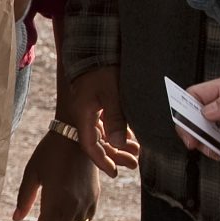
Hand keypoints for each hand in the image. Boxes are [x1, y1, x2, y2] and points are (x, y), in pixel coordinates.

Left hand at [13, 129, 98, 220]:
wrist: (76, 135)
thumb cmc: (50, 151)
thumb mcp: (32, 173)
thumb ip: (24, 198)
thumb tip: (16, 219)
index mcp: (57, 199)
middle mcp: (74, 204)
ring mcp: (87, 201)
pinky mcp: (95, 196)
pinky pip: (86, 219)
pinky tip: (63, 215)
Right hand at [57, 64, 140, 178]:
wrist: (96, 48)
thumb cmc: (103, 69)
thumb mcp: (111, 93)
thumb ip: (115, 118)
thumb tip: (118, 144)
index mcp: (83, 115)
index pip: (89, 146)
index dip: (102, 161)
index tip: (115, 172)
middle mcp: (84, 115)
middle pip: (97, 143)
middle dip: (115, 155)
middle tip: (133, 164)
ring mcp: (90, 110)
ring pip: (103, 135)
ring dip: (118, 145)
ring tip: (136, 152)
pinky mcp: (97, 104)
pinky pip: (106, 124)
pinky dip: (118, 132)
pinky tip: (131, 137)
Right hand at [186, 74, 219, 151]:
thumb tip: (207, 111)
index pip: (196, 94)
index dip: (186, 109)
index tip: (187, 127)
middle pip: (196, 112)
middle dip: (190, 128)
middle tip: (195, 144)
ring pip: (205, 127)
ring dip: (202, 140)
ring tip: (210, 151)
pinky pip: (218, 139)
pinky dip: (214, 148)